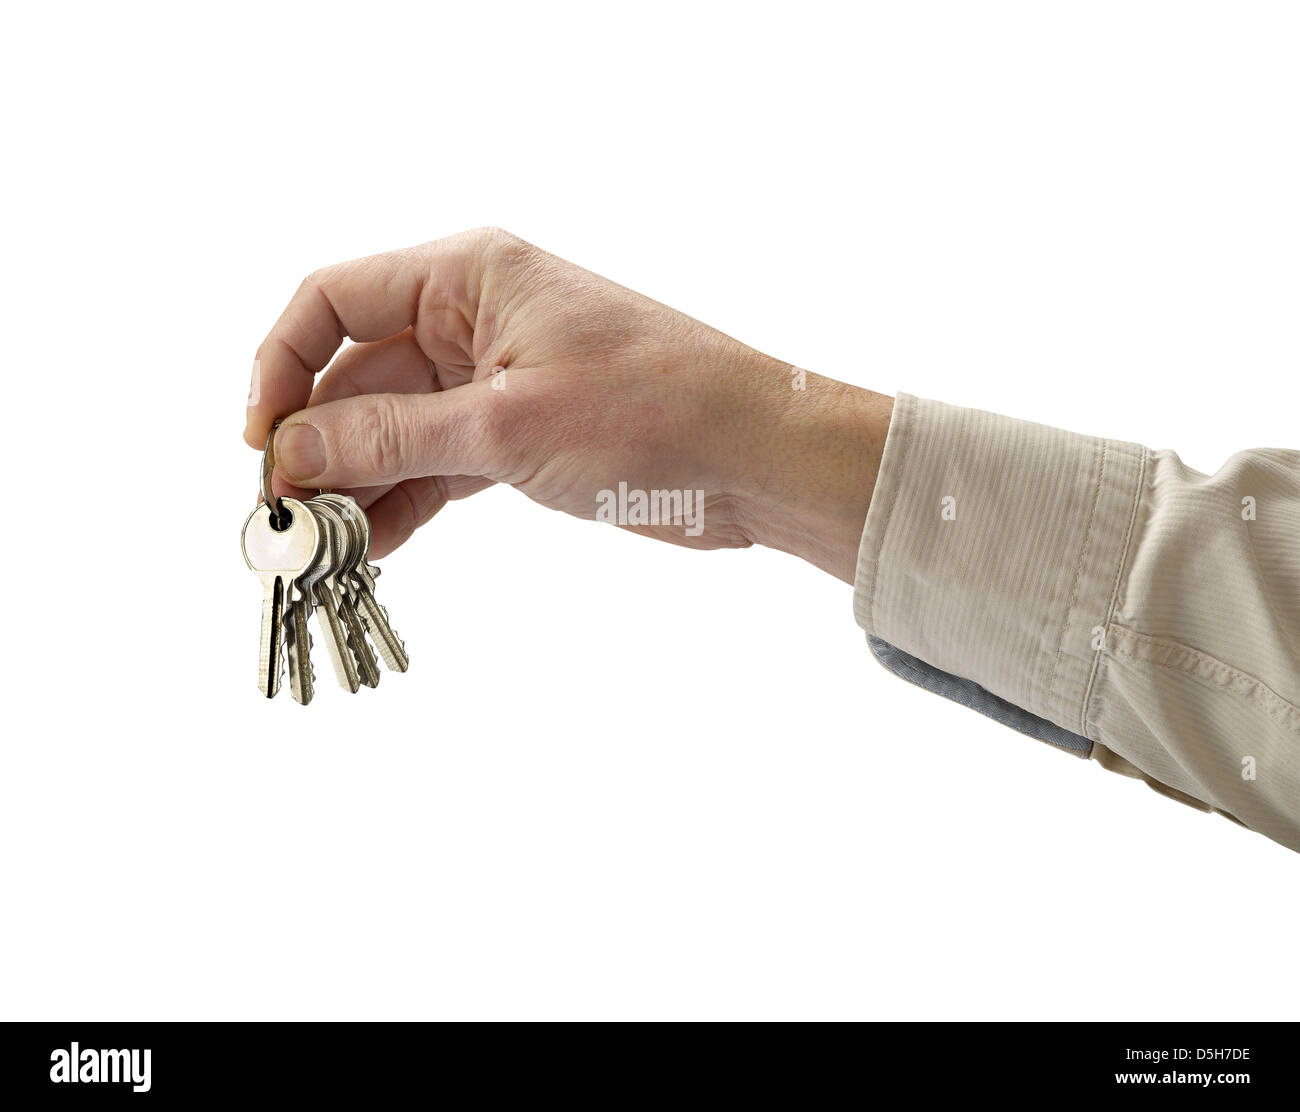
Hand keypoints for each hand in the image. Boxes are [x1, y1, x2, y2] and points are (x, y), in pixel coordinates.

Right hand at [245, 228, 892, 581]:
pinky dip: (403, 502)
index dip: (282, 364)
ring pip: (393, 428)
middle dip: (315, 443)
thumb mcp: (505, 423)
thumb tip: (291, 451)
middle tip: (284, 518)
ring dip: (354, 483)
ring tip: (319, 548)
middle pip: (357, 373)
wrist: (757, 459)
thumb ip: (391, 437)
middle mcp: (473, 318)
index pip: (334, 299)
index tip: (260, 440)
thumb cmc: (653, 409)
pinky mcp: (518, 437)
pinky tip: (371, 548)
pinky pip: (435, 465)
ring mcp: (495, 381)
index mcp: (467, 275)